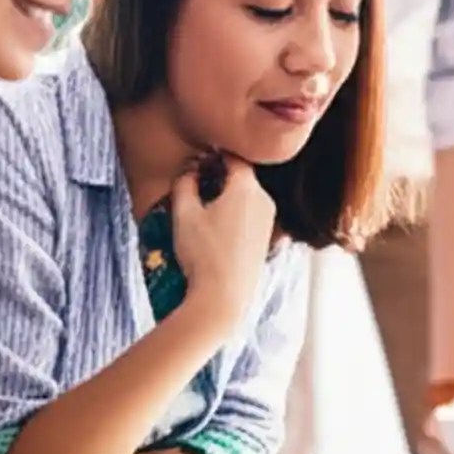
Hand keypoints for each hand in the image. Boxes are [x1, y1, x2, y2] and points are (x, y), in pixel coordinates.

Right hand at [172, 154, 274, 322]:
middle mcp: (264, 201)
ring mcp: (269, 221)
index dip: (215, 156)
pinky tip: (217, 229)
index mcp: (247, 189)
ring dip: (228, 196)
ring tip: (204, 208)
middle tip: (198, 182)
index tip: (200, 160)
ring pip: (248, 197)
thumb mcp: (184, 214)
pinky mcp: (268, 239)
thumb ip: (184, 184)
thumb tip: (189, 172)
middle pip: (243, 178)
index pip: (234, 159)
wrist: (224, 297)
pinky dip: (236, 214)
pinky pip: (251, 216)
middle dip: (221, 176)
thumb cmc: (203, 254)